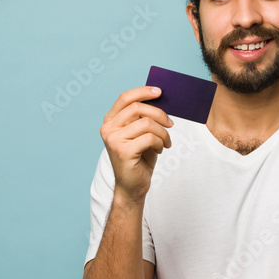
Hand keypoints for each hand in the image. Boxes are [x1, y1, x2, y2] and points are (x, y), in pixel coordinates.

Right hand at [100, 86, 172, 203]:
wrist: (133, 186)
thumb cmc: (139, 158)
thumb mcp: (141, 133)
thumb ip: (144, 117)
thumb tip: (160, 98)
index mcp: (110, 121)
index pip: (125, 98)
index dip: (143, 92)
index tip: (160, 92)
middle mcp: (108, 129)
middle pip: (138, 108)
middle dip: (159, 114)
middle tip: (171, 124)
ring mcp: (113, 140)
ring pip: (147, 123)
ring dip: (162, 133)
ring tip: (165, 142)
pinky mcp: (123, 151)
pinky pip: (150, 138)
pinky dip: (160, 143)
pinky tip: (160, 150)